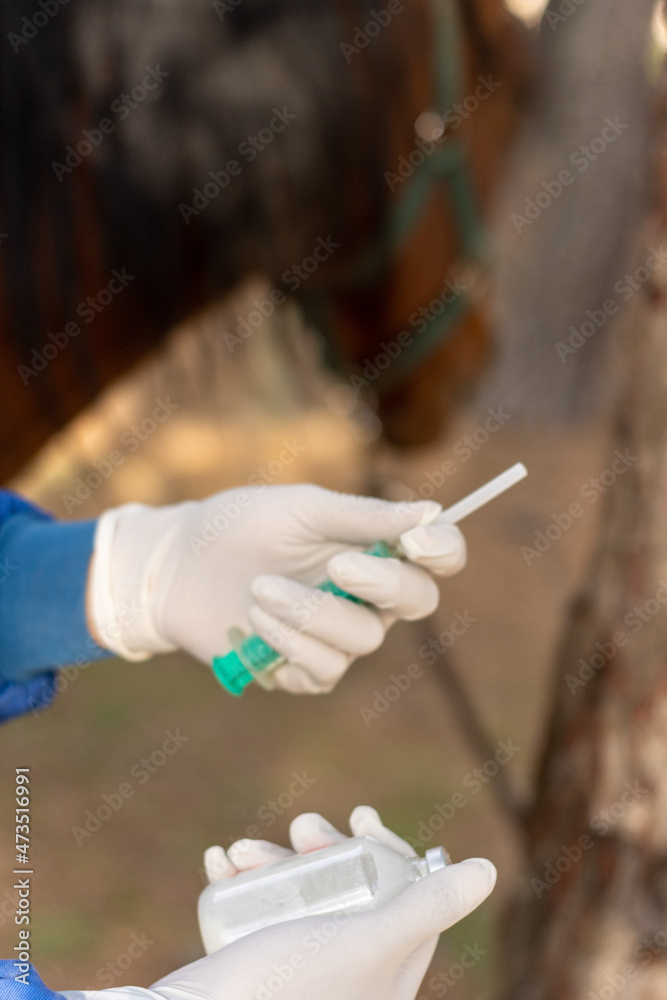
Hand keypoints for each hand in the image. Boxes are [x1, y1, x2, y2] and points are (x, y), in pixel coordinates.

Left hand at [88, 485, 465, 692]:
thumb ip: (363, 516)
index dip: (443, 550)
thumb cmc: (240, 526)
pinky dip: (291, 642)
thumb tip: (431, 512)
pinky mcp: (305, 670)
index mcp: (374, 548)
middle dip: (383, 583)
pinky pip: (326, 668)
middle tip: (338, 565)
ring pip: (366, 639)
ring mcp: (339, 636)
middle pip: (416, 600)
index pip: (437, 556)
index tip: (420, 540)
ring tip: (261, 588)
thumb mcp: (300, 508)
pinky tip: (256, 618)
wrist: (176, 565)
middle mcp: (368, 596)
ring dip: (314, 613)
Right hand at [151, 806, 495, 999]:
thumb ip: (427, 906)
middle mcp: (349, 976)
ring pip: (297, 891)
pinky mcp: (256, 963)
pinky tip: (220, 862)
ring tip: (242, 851)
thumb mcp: (369, 941)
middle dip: (319, 849)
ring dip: (268, 859)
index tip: (361, 820)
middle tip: (301, 828)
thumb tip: (486, 869)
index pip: (404, 899)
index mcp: (385, 978)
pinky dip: (237, 879)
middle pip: (347, 889)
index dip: (385, 852)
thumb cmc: (290, 985)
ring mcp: (301, 968)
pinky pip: (253, 908)